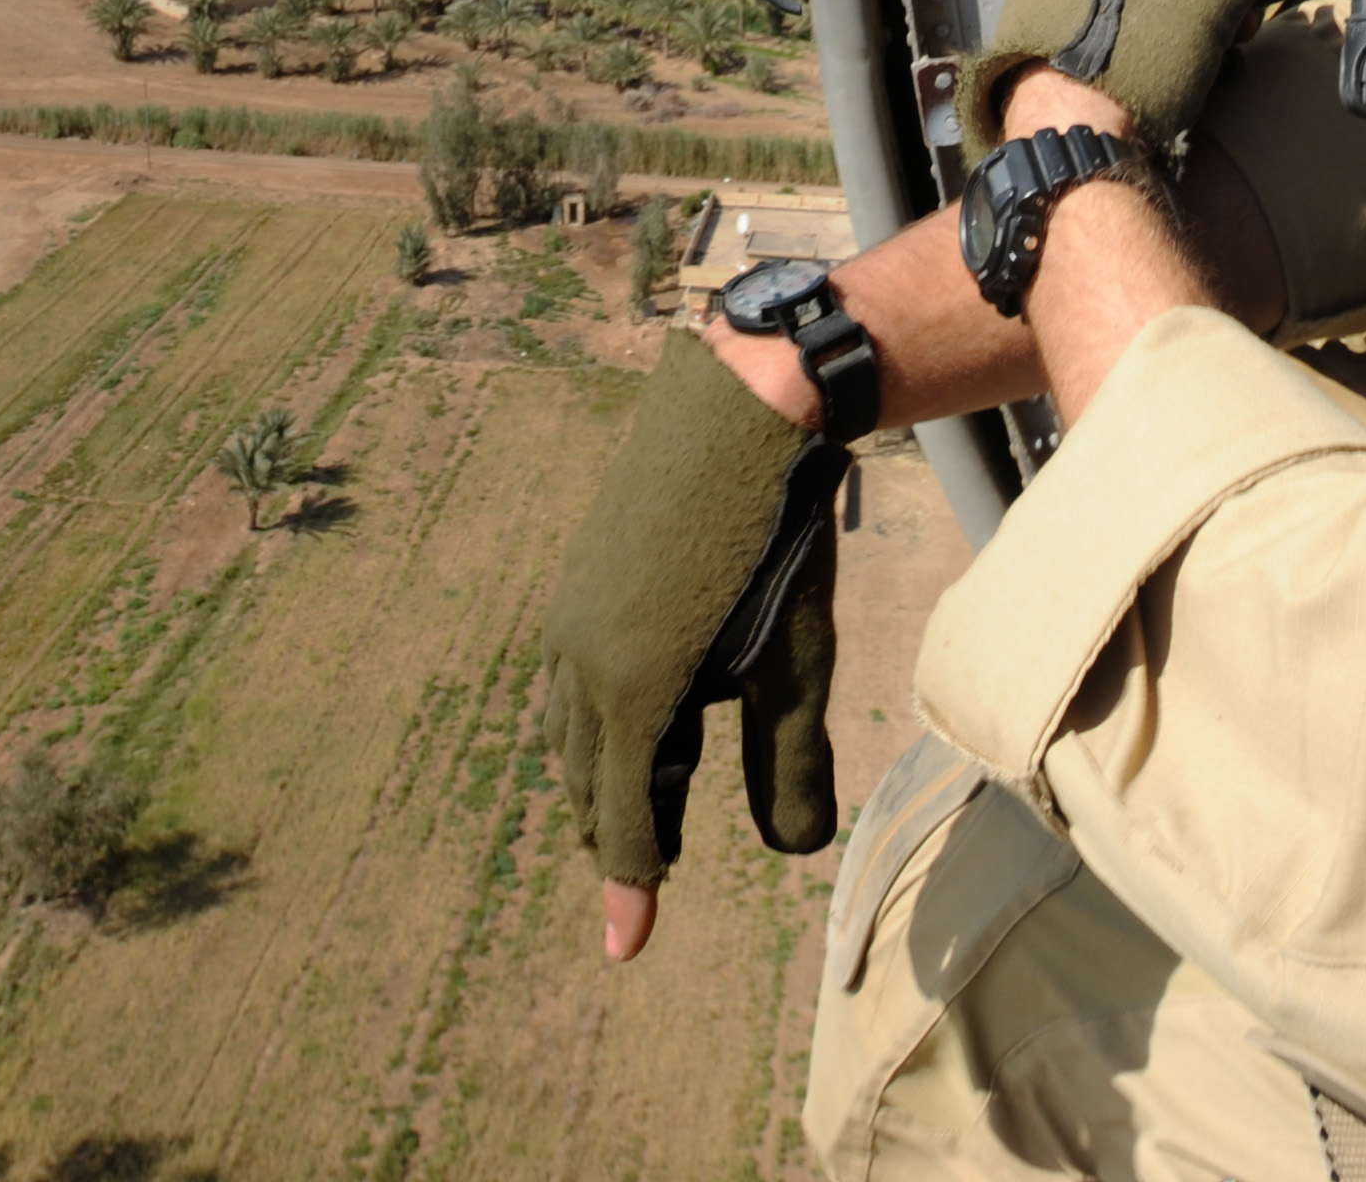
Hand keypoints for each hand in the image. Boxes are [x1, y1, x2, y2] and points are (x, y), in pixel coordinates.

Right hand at [538, 333, 846, 924]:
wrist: (732, 414)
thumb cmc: (775, 543)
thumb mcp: (796, 666)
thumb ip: (789, 765)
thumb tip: (794, 852)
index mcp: (631, 692)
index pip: (623, 819)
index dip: (631, 888)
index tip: (627, 949)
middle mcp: (580, 662)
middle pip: (589, 783)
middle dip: (619, 834)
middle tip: (651, 879)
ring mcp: (569, 619)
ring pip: (574, 733)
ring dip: (605, 779)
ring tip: (645, 807)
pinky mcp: (577, 585)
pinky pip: (572, 682)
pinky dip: (599, 724)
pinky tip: (640, 718)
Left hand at [966, 0, 1330, 158]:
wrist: (1070, 142)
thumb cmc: (1135, 47)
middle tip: (1237, 27)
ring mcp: (1052, 17)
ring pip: (1149, 9)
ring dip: (1195, 34)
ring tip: (1213, 66)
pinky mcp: (1054, 68)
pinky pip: (1122, 51)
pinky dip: (1158, 66)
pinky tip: (1178, 94)